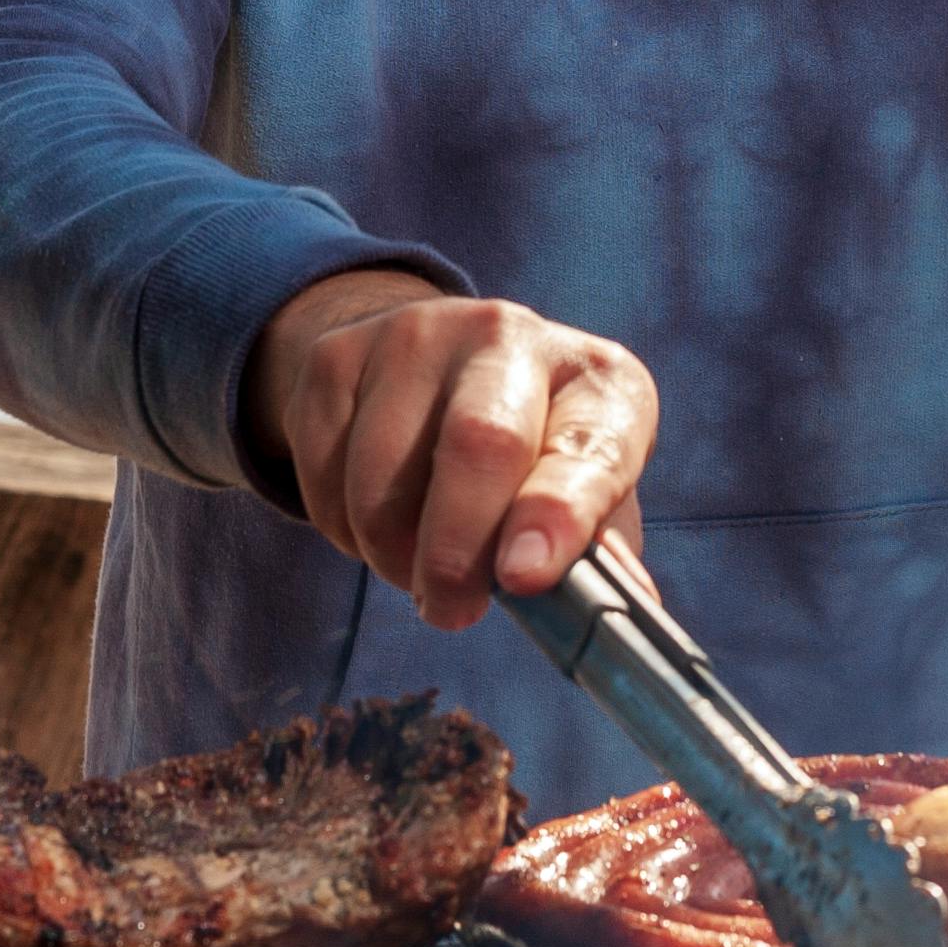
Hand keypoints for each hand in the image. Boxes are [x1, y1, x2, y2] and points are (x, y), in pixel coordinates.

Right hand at [241, 270, 656, 629]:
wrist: (437, 365)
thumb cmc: (533, 456)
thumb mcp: (586, 494)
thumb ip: (598, 553)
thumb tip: (624, 604)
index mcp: (598, 381)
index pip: (588, 446)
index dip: (557, 514)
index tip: (523, 576)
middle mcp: (511, 337)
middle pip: (478, 442)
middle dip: (456, 551)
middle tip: (449, 610)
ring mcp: (416, 336)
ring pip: (383, 476)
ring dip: (392, 553)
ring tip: (417, 566)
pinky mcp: (337, 355)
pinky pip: (323, 474)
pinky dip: (344, 529)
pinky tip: (378, 521)